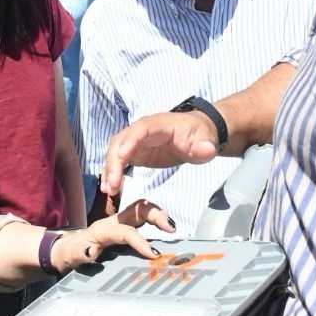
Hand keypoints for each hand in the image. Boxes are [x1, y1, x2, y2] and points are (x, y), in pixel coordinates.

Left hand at [52, 199, 175, 272]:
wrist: (65, 248)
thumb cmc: (69, 252)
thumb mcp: (71, 255)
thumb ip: (80, 253)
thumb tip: (90, 251)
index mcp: (103, 230)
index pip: (125, 232)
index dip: (140, 241)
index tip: (154, 255)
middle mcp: (114, 222)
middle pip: (138, 209)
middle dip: (156, 214)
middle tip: (171, 229)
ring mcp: (120, 223)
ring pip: (143, 210)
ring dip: (159, 215)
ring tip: (172, 228)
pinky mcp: (125, 227)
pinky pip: (143, 219)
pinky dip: (157, 221)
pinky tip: (168, 230)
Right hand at [100, 111, 219, 198]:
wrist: (196, 134)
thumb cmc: (199, 136)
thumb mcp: (206, 142)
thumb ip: (204, 147)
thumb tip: (206, 150)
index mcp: (159, 125)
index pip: (141, 129)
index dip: (130, 141)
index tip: (121, 156)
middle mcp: (142, 130)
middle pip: (121, 140)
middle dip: (114, 161)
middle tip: (112, 184)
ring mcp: (136, 141)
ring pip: (116, 151)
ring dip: (109, 169)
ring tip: (109, 190)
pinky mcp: (135, 152)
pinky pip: (118, 160)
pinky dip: (112, 173)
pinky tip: (110, 188)